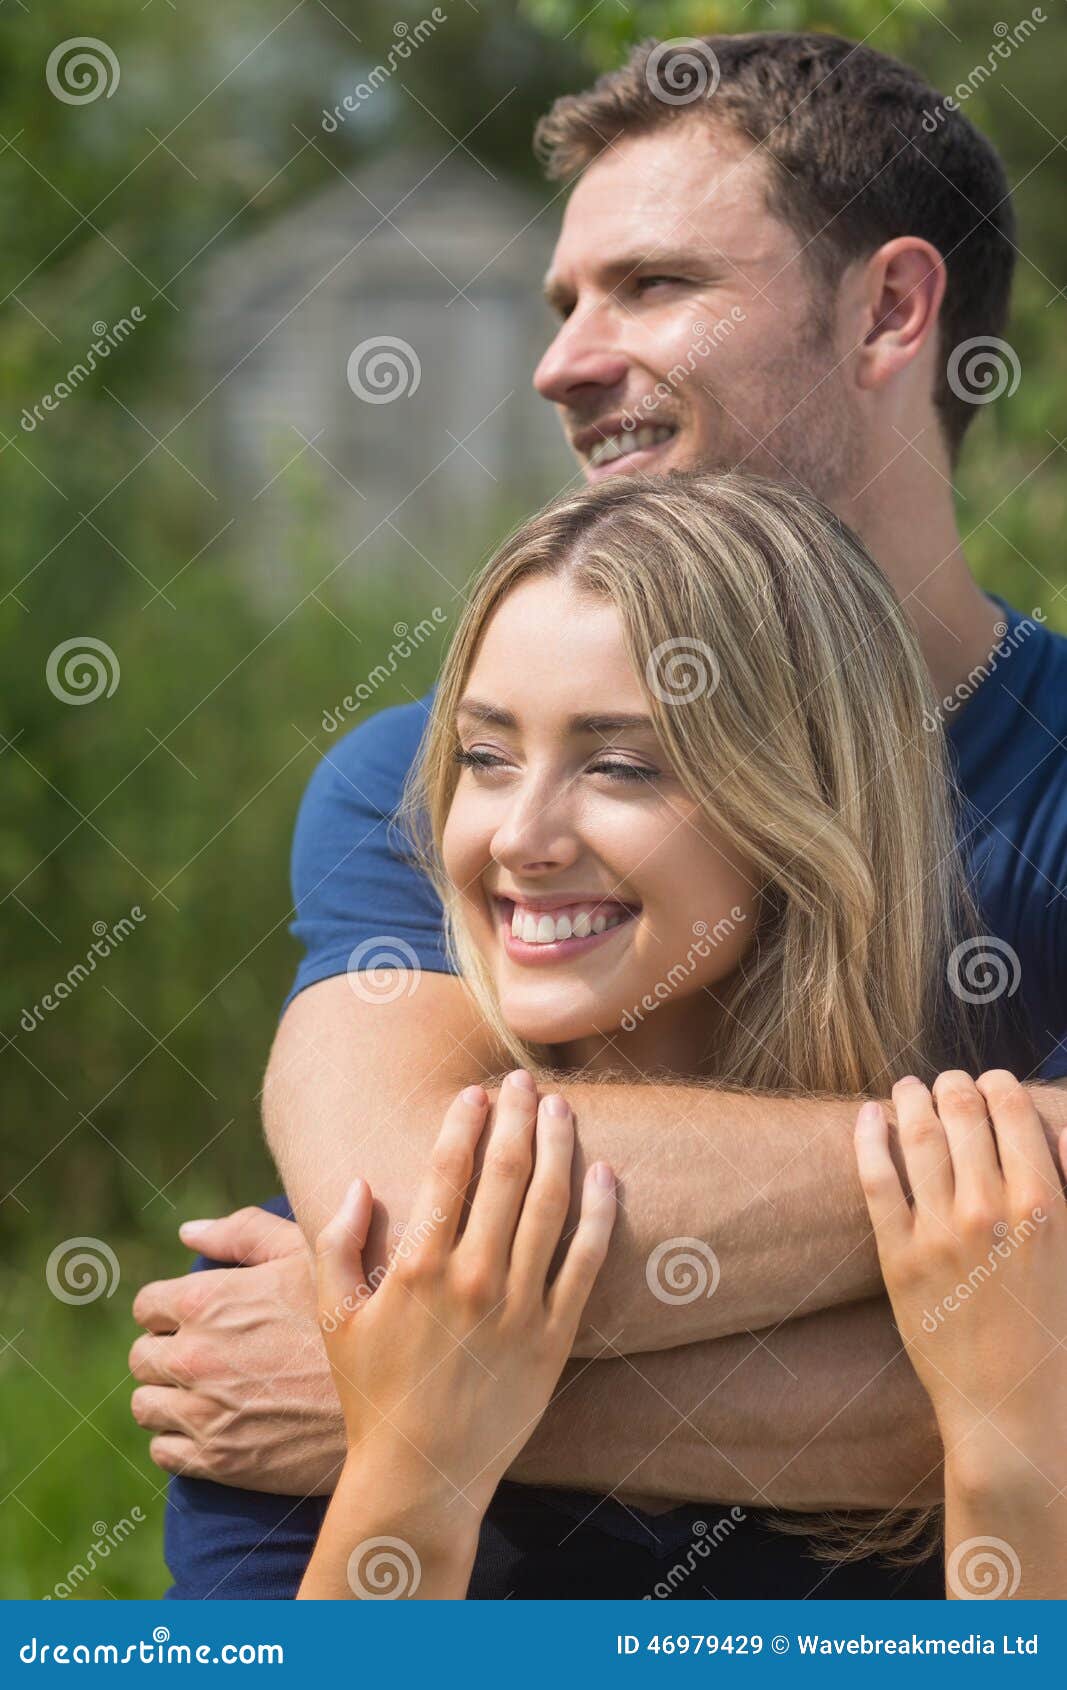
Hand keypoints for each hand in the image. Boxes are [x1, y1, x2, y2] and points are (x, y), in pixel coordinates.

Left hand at [129, 1206, 344, 1494]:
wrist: (389, 1396)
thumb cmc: (351, 1313)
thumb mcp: (305, 1253)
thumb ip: (243, 1234)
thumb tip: (189, 1232)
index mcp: (208, 1301)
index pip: (148, 1305)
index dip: (170, 1309)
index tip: (196, 1318)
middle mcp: (194, 1356)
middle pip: (143, 1357)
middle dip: (167, 1352)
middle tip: (205, 1356)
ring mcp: (203, 1411)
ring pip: (146, 1406)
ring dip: (168, 1397)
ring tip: (206, 1392)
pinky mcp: (217, 1459)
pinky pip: (164, 1451)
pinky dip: (179, 1440)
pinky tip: (213, 1426)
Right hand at [314, 1071, 615, 1523]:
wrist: (421, 1474)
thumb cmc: (372, 1393)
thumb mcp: (334, 1317)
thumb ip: (336, 1243)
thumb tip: (358, 1181)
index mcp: (418, 1267)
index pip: (448, 1170)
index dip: (465, 1121)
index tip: (476, 1090)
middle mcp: (473, 1278)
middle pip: (506, 1172)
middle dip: (517, 1116)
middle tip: (525, 1079)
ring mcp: (520, 1307)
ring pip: (550, 1204)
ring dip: (559, 1145)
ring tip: (561, 1107)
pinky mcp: (555, 1338)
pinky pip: (587, 1262)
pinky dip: (600, 1212)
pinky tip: (604, 1174)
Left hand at [855, 1069, 1066, 1484]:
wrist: (1011, 1414)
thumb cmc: (1056, 1339)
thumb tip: (1057, 1132)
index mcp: (1045, 1205)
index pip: (1013, 1111)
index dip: (999, 1086)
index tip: (991, 1083)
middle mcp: (990, 1210)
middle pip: (962, 1113)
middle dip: (954, 1086)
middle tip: (947, 1081)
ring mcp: (939, 1232)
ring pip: (917, 1135)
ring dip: (911, 1099)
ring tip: (907, 1088)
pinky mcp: (897, 1258)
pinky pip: (875, 1179)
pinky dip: (868, 1137)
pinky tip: (867, 1116)